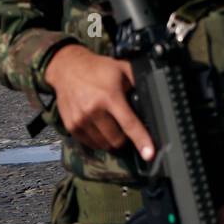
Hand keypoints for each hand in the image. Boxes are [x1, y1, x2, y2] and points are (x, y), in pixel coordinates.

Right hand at [45, 43, 153, 158]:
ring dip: (111, 141)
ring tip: (113, 126)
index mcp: (110, 97)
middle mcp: (93, 110)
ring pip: (103, 144)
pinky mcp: (70, 126)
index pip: (129, 124)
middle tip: (127, 129)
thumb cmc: (98, 69)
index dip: (141, 140)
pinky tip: (101, 127)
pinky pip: (89, 143)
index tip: (149, 154)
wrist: (67, 68)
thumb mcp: (123, 69)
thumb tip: (156, 96)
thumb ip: (139, 82)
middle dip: (126, 139)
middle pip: (116, 140)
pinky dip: (98, 140)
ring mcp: (80, 120)